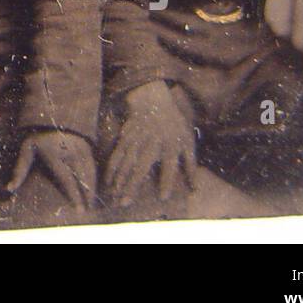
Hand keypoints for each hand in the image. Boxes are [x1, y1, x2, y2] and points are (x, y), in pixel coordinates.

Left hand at [7, 129, 96, 209]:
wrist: (55, 114)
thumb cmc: (38, 136)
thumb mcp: (27, 149)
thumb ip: (20, 169)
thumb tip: (9, 188)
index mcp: (55, 155)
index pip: (67, 179)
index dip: (75, 195)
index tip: (79, 209)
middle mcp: (71, 152)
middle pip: (82, 179)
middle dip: (86, 197)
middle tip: (88, 213)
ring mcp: (82, 150)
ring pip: (90, 174)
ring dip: (92, 190)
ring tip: (91, 206)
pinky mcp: (88, 148)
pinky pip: (94, 168)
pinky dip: (95, 181)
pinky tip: (93, 192)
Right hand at [104, 80, 196, 206]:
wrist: (153, 100)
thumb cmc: (174, 125)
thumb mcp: (187, 141)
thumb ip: (191, 165)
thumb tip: (195, 188)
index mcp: (170, 146)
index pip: (169, 166)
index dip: (167, 181)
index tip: (163, 197)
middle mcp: (152, 144)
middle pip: (141, 167)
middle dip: (132, 185)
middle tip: (125, 203)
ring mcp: (137, 140)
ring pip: (126, 162)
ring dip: (119, 179)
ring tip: (115, 195)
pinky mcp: (126, 137)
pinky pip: (117, 154)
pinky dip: (112, 167)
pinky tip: (108, 180)